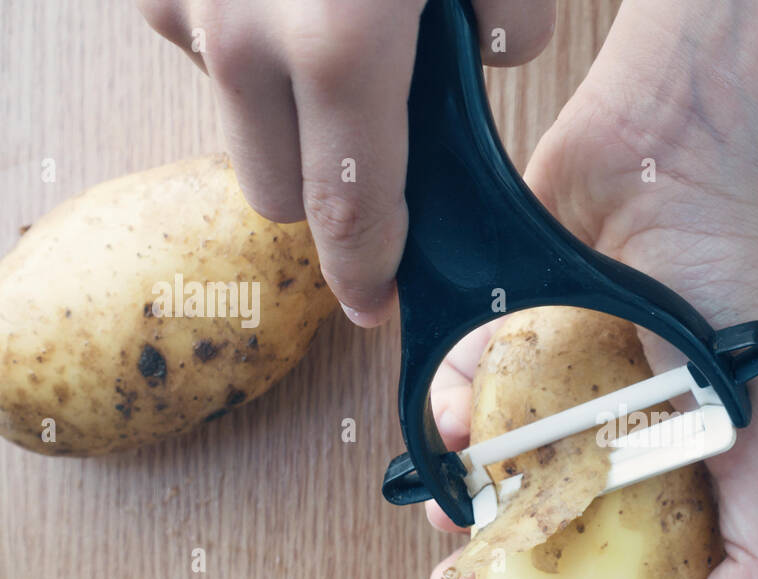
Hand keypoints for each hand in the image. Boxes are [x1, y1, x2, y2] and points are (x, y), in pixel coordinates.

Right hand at [136, 0, 556, 324]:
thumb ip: (508, 22)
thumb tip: (487, 60)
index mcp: (341, 42)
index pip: (350, 213)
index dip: (365, 274)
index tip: (375, 305)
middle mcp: (243, 34)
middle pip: (277, 194)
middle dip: (327, 192)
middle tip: (379, 140)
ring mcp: (185, 3)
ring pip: (236, 121)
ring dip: (283, 111)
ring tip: (340, 32)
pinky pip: (204, 48)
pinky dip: (248, 42)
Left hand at [425, 63, 757, 578]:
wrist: (685, 155)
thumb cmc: (745, 293)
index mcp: (683, 465)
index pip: (629, 558)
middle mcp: (619, 427)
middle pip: (548, 515)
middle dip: (500, 561)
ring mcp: (559, 378)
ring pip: (494, 460)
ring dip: (461, 495)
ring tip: (445, 514)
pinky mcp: (508, 327)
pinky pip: (461, 384)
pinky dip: (444, 411)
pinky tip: (444, 430)